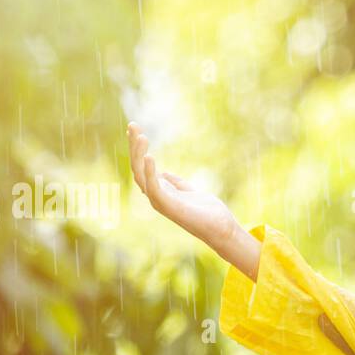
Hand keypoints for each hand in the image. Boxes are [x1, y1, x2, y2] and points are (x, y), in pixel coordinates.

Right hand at [127, 121, 237, 249]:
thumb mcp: (190, 191)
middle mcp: (156, 195)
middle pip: (137, 167)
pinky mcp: (168, 206)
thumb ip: (178, 183)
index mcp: (161, 190)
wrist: (222, 229)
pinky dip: (150, 172)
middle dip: (134, 146)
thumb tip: (165, 174)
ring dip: (138, 155)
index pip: (142, 165)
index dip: (137, 148)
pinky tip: (149, 156)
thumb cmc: (208, 213)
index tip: (135, 129)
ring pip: (140, 175)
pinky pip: (154, 188)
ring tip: (141, 136)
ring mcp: (160, 201)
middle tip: (133, 125)